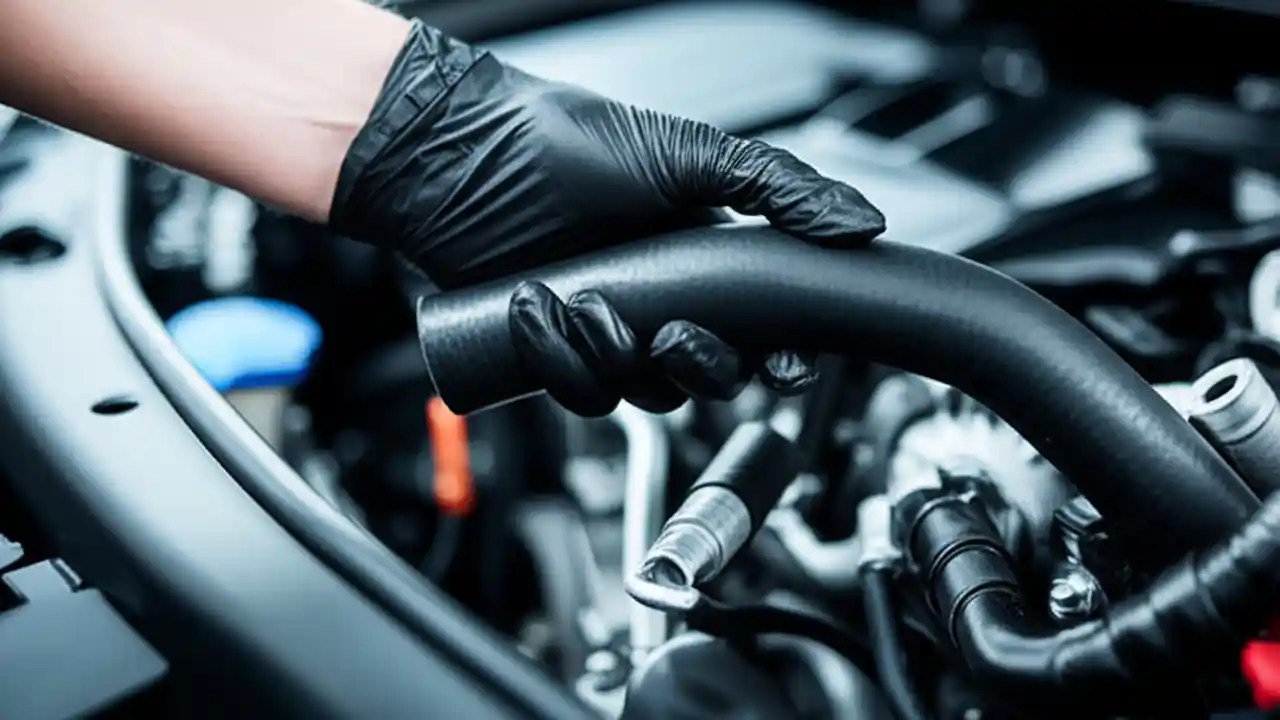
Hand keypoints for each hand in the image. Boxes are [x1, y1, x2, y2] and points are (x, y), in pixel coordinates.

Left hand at [331, 21, 885, 414]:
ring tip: (577, 303)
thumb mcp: (684, 154)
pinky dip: (558, 363)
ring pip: (639, 393)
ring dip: (611, 360)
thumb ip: (776, 186)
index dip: (779, 359)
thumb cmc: (563, 142)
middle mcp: (660, 299)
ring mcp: (605, 328)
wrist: (454, 153)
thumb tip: (862, 224)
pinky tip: (533, 312)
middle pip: (708, 376)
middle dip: (695, 365)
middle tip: (668, 332)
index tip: (782, 363)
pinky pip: (574, 390)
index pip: (764, 331)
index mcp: (704, 257)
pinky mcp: (550, 348)